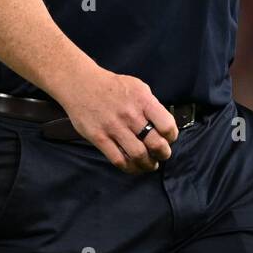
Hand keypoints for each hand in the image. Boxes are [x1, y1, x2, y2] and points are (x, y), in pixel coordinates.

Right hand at [52, 66, 178, 173]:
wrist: (81, 84)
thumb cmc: (112, 86)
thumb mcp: (138, 87)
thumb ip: (151, 105)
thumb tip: (163, 126)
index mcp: (142, 100)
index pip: (166, 125)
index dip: (172, 136)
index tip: (169, 139)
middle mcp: (130, 114)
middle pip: (155, 143)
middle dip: (163, 153)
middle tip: (163, 154)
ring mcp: (113, 127)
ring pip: (138, 155)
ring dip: (148, 164)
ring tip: (150, 164)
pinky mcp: (99, 138)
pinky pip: (118, 160)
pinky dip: (130, 168)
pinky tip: (134, 167)